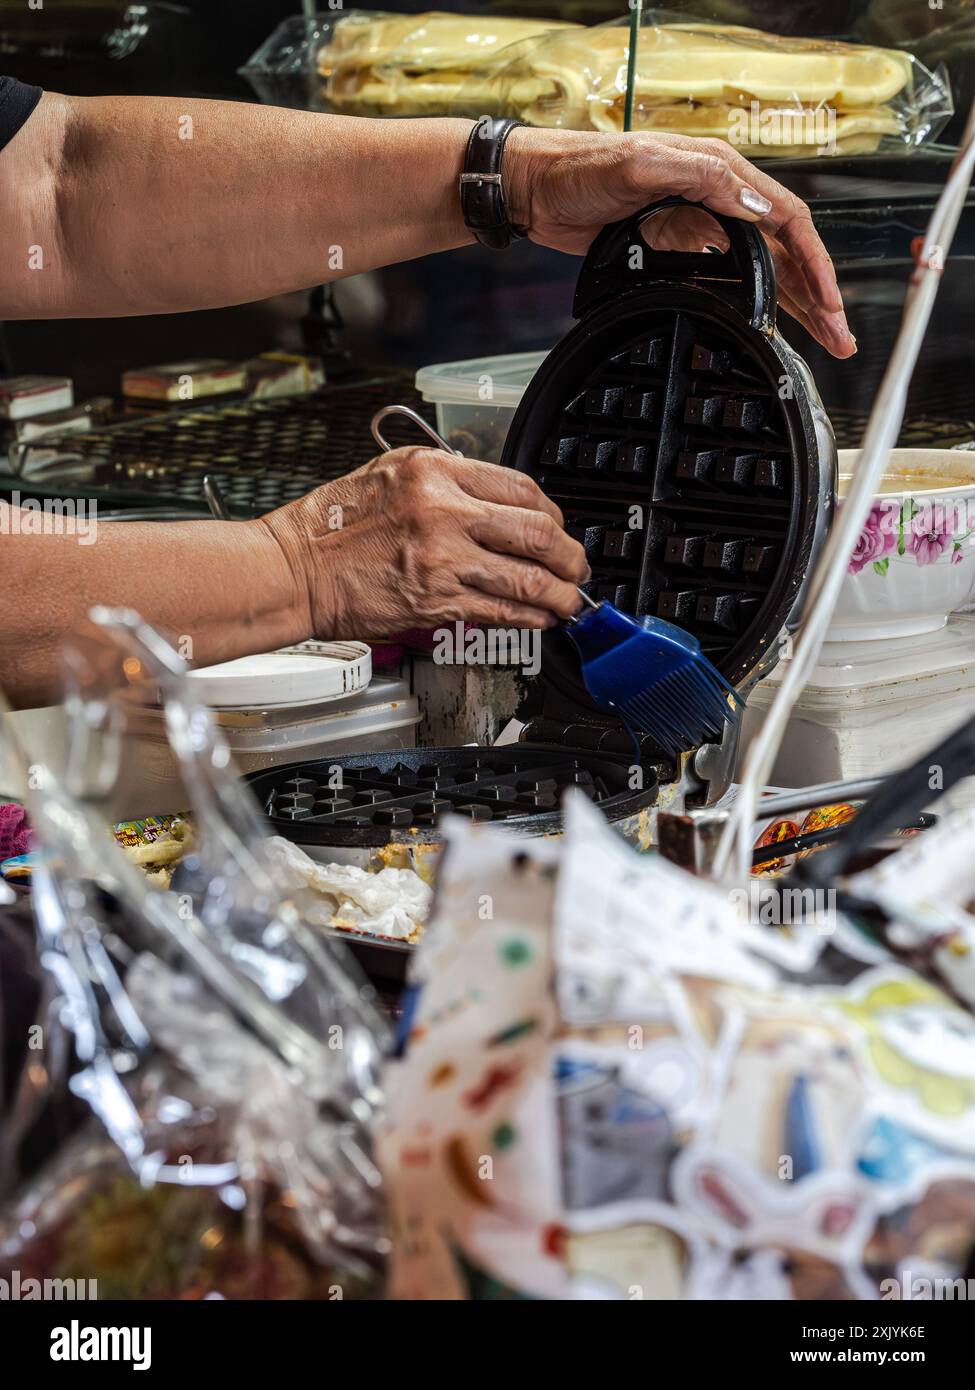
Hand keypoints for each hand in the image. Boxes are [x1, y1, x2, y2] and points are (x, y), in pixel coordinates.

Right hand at [261, 447, 589, 637]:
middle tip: (575, 567)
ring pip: (527, 579)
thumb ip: (445, 482)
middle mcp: (444, 511)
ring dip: (559, 594)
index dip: (551, 512)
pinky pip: (501, 611)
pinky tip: (538, 619)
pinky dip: (529, 618)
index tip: (556, 527)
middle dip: (569, 555)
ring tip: (567, 601)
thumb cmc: (332, 525)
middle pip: (537, 531)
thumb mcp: (391, 473)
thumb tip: (495, 504)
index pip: (520, 486)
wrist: (295, 568)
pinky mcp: (436, 602)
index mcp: (435, 471)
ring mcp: (443, 559)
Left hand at [504, 127, 854, 358]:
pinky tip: (766, 325)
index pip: (786, 219)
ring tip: (821, 338)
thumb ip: (698, 180)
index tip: (830, 302)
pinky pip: (729, 277)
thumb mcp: (640, 167)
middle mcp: (717, 197)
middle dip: (816, 295)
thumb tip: (756, 204)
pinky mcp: (676, 247)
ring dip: (793, 303)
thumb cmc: (579, 170)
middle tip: (839, 337)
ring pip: (762, 268)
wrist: (536, 187)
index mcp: (718, 172)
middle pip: (784, 251)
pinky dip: (753, 301)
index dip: (814, 264)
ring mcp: (698, 224)